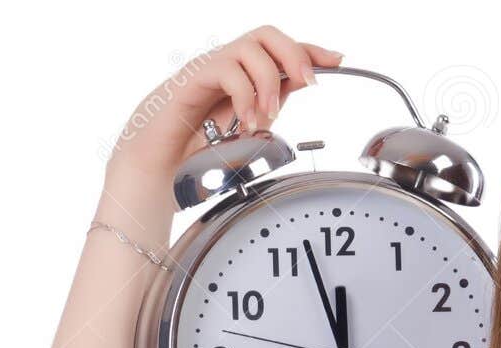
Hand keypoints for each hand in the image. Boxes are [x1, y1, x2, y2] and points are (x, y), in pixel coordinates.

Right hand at [106, 26, 342, 187]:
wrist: (163, 159)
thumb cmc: (203, 142)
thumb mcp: (253, 121)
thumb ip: (277, 97)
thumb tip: (307, 79)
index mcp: (248, 71)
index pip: (282, 48)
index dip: (311, 49)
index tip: (337, 60)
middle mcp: (230, 63)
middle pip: (267, 34)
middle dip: (295, 55)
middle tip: (309, 83)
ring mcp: (211, 67)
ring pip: (249, 48)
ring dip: (269, 81)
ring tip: (268, 114)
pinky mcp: (193, 78)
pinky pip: (227, 70)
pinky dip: (245, 96)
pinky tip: (246, 122)